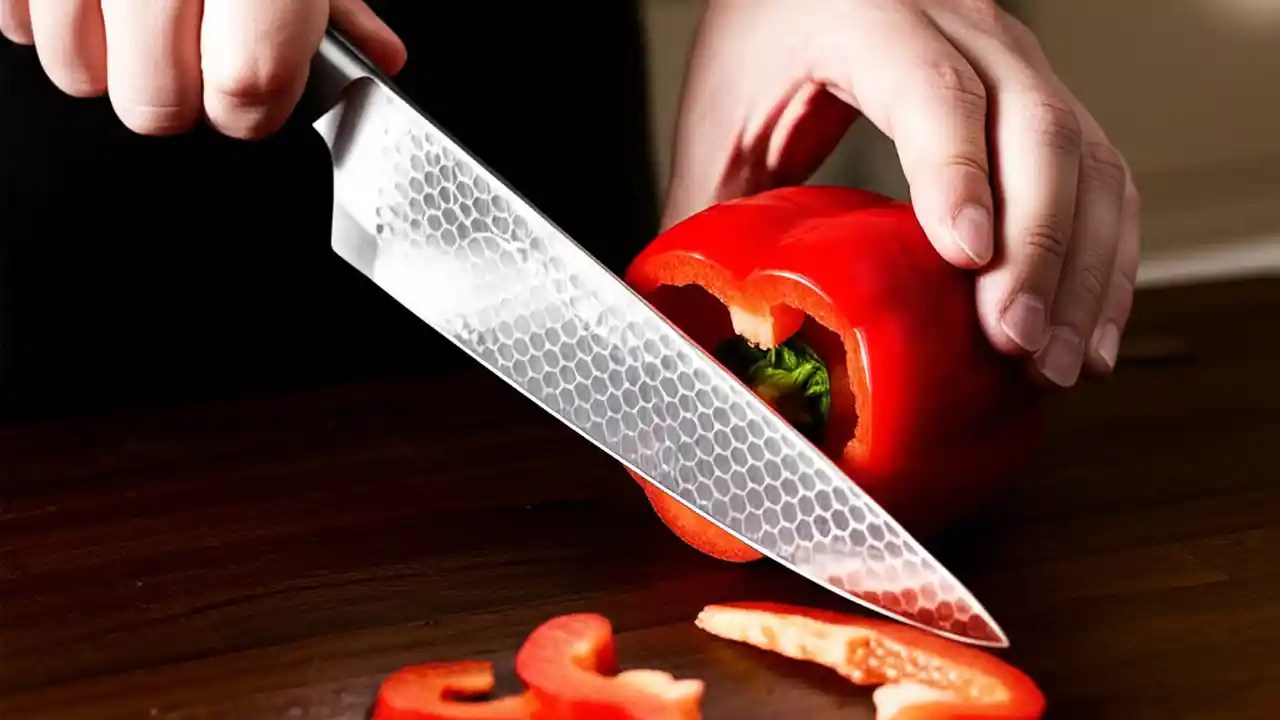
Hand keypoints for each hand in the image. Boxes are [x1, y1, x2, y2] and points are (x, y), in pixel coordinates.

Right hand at [0, 0, 404, 138]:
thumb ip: (335, 6)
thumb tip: (379, 62)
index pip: (249, 85)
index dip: (254, 111)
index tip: (254, 103)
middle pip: (155, 101)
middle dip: (184, 102)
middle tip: (200, 66)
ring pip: (76, 73)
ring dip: (112, 69)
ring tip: (143, 30)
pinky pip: (19, 24)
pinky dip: (51, 25)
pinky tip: (91, 4)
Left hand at [664, 0, 1140, 387]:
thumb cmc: (765, 33)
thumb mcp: (720, 114)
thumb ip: (708, 210)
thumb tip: (699, 320)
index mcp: (867, 15)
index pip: (932, 88)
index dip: (956, 173)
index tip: (967, 258)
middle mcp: (960, 24)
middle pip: (1033, 126)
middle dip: (1037, 246)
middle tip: (1013, 340)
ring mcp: (1013, 57)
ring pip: (1088, 154)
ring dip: (1085, 267)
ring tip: (1057, 361)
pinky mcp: (1040, 96)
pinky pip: (1102, 173)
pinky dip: (1105, 256)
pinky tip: (1087, 329)